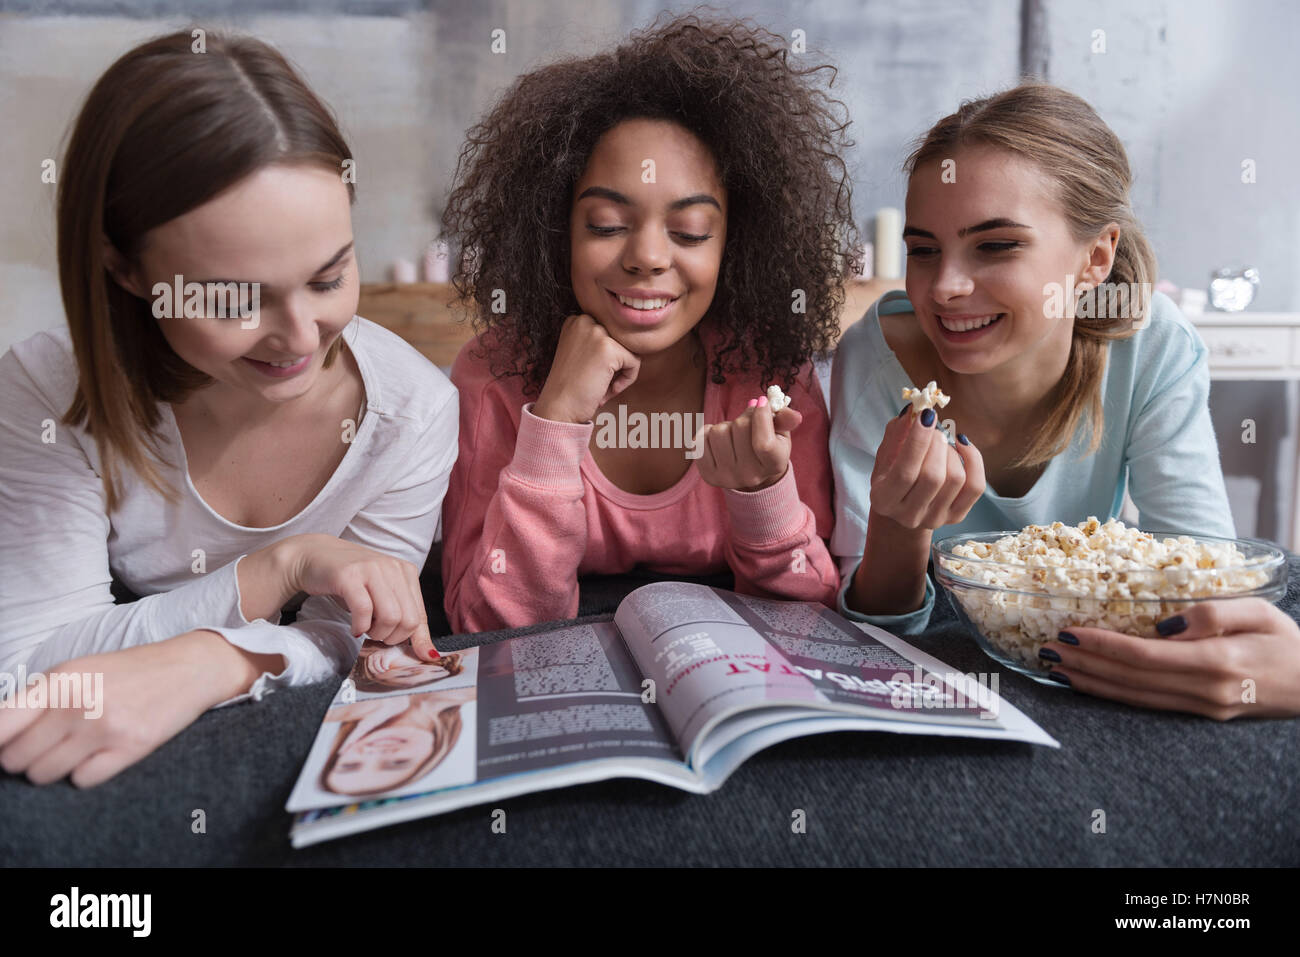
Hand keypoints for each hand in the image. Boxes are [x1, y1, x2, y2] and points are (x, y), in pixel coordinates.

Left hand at [0, 630, 281, 786]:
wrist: (189, 668)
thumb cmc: (129, 671)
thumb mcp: (79, 670)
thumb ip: (38, 698)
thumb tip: (0, 734)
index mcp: (60, 680)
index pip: (0, 725)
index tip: (6, 746)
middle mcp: (78, 703)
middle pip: (17, 758)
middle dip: (24, 759)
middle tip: (46, 747)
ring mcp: (104, 727)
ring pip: (44, 774)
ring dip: (53, 768)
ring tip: (74, 750)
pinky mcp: (130, 747)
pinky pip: (81, 781)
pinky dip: (84, 774)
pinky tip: (100, 754)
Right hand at [283, 534, 437, 658]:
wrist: (314, 557)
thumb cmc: (351, 582)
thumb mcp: (382, 597)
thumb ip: (404, 619)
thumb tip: (429, 655)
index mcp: (406, 572)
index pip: (420, 615)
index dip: (417, 640)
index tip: (415, 657)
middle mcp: (393, 567)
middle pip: (408, 620)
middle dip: (392, 637)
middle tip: (375, 634)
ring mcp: (372, 569)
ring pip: (390, 617)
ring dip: (376, 633)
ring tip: (365, 628)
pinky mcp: (350, 575)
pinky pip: (364, 610)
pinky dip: (360, 626)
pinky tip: (354, 627)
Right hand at [532, 314, 640, 423]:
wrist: (558, 408)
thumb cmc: (571, 387)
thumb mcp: (581, 354)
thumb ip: (600, 342)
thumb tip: (633, 340)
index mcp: (576, 321)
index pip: (612, 333)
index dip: (608, 358)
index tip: (593, 373)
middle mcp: (584, 321)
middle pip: (622, 340)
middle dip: (616, 364)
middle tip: (597, 382)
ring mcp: (596, 333)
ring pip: (630, 350)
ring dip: (621, 372)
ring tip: (602, 387)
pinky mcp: (608, 349)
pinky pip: (635, 363)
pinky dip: (627, 380)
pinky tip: (607, 390)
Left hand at [696, 394, 801, 491]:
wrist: (749, 470)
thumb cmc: (767, 444)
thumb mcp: (781, 432)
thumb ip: (785, 420)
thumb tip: (793, 415)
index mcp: (774, 465)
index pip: (764, 442)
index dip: (761, 416)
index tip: (761, 402)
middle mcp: (750, 476)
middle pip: (739, 428)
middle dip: (744, 417)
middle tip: (748, 423)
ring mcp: (726, 477)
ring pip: (718, 431)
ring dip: (725, 425)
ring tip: (733, 435)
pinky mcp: (707, 474)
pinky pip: (699, 439)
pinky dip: (708, 433)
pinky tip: (719, 440)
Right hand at [869, 405, 983, 529]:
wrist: (903, 506)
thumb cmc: (892, 475)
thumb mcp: (886, 455)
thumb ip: (897, 433)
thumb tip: (914, 410)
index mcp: (884, 500)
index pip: (905, 472)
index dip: (918, 441)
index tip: (927, 415)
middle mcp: (909, 515)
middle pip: (933, 477)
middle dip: (937, 443)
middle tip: (934, 429)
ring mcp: (935, 518)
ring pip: (955, 478)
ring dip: (951, 451)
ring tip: (941, 442)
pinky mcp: (957, 516)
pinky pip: (975, 486)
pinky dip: (973, 460)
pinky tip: (962, 446)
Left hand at [1036, 598, 1299, 718]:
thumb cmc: (1291, 643)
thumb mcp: (1260, 613)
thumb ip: (1213, 614)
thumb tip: (1164, 624)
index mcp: (1217, 662)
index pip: (1144, 655)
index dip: (1102, 646)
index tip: (1068, 634)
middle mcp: (1204, 691)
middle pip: (1130, 679)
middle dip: (1083, 664)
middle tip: (1044, 650)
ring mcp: (1201, 708)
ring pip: (1133, 697)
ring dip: (1090, 682)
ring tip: (1054, 667)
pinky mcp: (1200, 715)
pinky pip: (1147, 704)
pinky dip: (1112, 695)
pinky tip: (1088, 685)